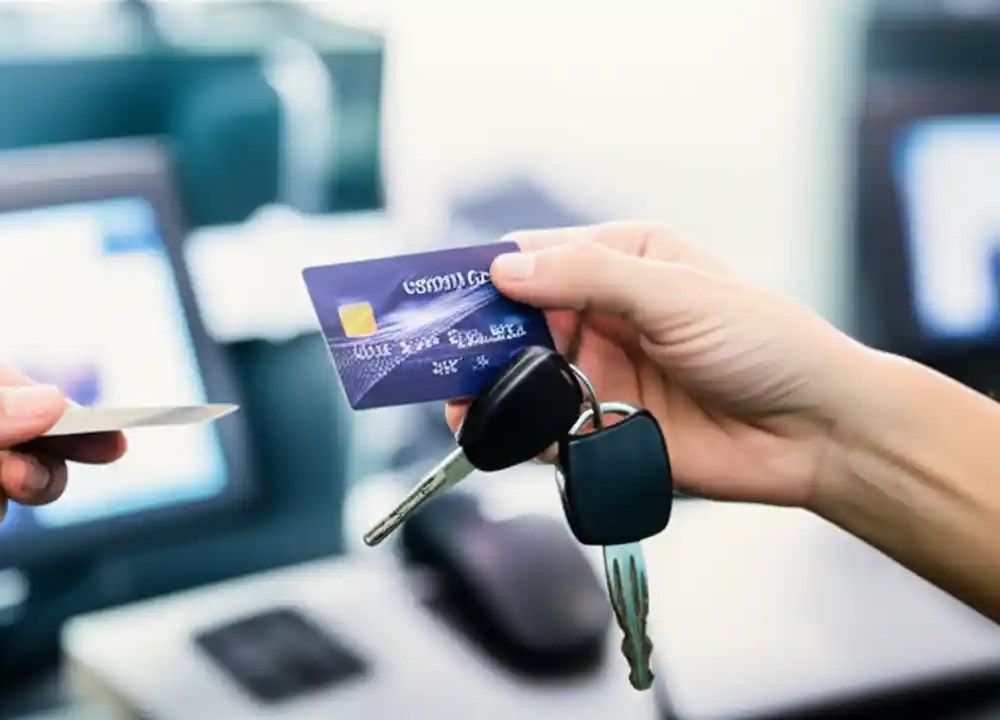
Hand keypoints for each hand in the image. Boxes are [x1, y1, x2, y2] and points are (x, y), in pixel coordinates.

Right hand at [447, 222, 872, 508]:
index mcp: (624, 262)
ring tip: (458, 399)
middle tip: (435, 351)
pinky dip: (517, 433)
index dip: (485, 272)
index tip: (439, 291)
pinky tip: (497, 433)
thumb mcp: (677, 293)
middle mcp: (604, 315)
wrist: (818, 433)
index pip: (535, 257)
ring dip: (490, 387)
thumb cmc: (767, 343)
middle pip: (518, 321)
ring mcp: (601, 374)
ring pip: (523, 377)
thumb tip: (505, 270)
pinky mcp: (603, 429)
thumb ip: (588, 276)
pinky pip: (544, 430)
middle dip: (477, 335)